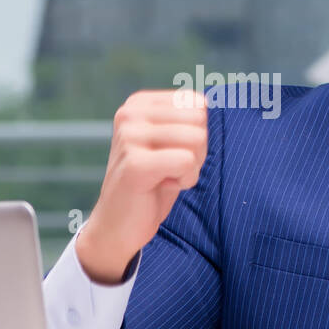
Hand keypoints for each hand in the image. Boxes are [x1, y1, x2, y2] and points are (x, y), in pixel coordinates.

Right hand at [74, 89, 208, 283]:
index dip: (197, 132)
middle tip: (171, 168)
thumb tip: (209, 102)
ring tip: (166, 177)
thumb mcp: (169, 143)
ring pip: (196, 138)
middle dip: (197, 150)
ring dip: (191, 166)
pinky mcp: (136, 163)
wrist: (118, 225)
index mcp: (138, 103)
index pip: (196, 103)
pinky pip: (187, 161)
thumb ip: (186, 120)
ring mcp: (130, 136)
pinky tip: (163, 186)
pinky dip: (186, 179)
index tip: (172, 152)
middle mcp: (130, 113)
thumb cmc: (151, 184)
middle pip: (198, 119)